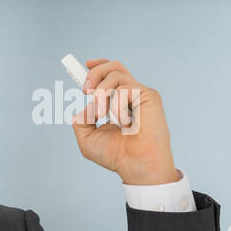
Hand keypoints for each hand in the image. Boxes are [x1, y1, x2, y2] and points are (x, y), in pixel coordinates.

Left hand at [69, 58, 180, 184]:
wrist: (136, 165)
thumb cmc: (117, 156)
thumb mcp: (88, 139)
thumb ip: (80, 121)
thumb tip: (85, 107)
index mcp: (120, 102)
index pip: (112, 74)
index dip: (99, 66)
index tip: (86, 65)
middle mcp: (131, 96)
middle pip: (114, 66)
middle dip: (95, 73)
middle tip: (86, 90)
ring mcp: (141, 94)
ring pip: (116, 73)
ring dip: (101, 93)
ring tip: (101, 114)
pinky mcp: (149, 96)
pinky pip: (124, 88)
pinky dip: (116, 106)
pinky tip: (124, 123)